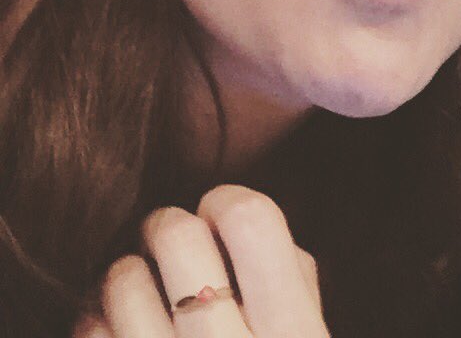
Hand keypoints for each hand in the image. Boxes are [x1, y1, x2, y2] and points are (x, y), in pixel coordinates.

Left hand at [74, 185, 329, 337]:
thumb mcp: (309, 336)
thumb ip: (291, 275)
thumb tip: (236, 214)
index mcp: (294, 332)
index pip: (251, 218)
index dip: (228, 198)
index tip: (218, 211)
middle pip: (178, 236)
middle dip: (166, 223)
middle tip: (167, 237)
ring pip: (122, 279)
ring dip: (123, 270)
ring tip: (135, 282)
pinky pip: (89, 331)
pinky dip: (93, 318)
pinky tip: (113, 325)